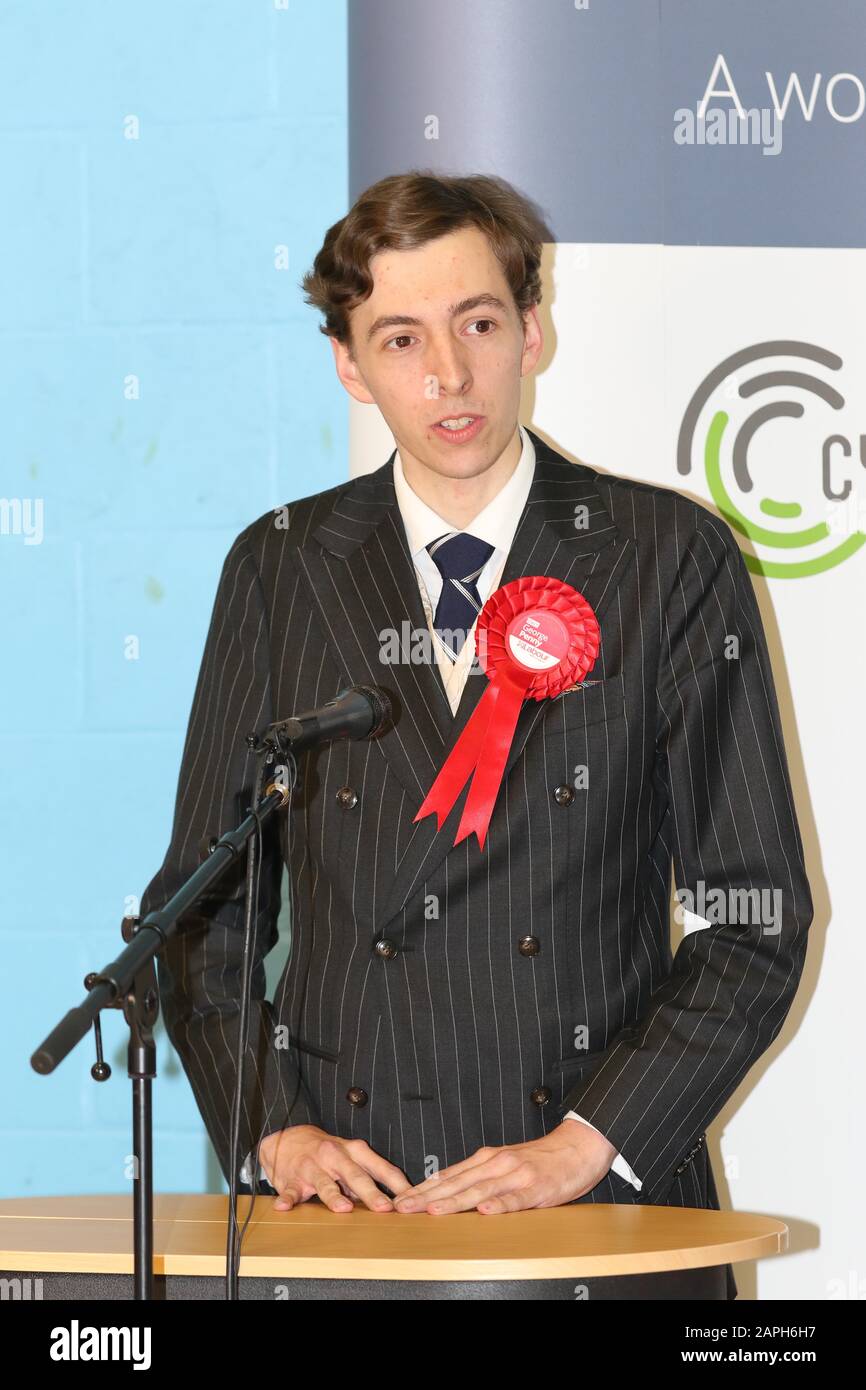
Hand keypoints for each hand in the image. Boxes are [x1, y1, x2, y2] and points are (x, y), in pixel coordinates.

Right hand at [258, 1125, 412, 1213]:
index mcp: (355, 1151)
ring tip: (343, 1208)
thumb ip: (371, 1177)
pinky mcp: (292, 1178)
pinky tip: (284, 1206)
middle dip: (371, 1192)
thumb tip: (397, 1199)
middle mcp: (335, 1156)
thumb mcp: (352, 1158)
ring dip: (334, 1196)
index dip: (396, 1184)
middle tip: (384, 1208)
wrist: (289, 1139)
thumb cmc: (328, 1153)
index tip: (409, 1199)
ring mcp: (313, 1167)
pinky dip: (287, 1198)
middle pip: (355, 1176)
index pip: (380, 1167)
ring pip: (324, 1183)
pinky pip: (290, 1190)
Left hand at [392, 1121, 617, 1213]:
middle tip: (403, 1208)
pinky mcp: (537, 1187)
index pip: (448, 1175)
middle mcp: (497, 1163)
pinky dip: (499, 1205)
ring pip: (480, 1189)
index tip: (401, 1199)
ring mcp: (516, 1175)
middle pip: (457, 1183)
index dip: (423, 1188)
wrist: (578, 1147)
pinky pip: (516, 1198)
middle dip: (427, 1196)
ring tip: (432, 1210)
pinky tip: (485, 1211)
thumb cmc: (541, 1159)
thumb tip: (450, 1192)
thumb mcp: (506, 1163)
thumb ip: (481, 1176)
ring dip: (454, 1201)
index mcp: (487, 1159)